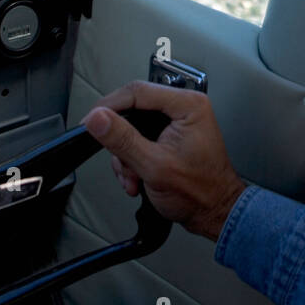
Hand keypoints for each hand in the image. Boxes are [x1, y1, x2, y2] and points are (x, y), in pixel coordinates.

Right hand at [84, 81, 247, 240]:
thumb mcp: (153, 165)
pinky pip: (138, 140)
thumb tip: (97, 118)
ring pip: (131, 128)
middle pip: (132, 110)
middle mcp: (183, 109)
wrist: (213, 213)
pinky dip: (132, 161)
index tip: (90, 122)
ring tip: (133, 178)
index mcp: (187, 105)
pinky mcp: (169, 136)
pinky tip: (137, 178)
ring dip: (126, 157)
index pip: (137, 92)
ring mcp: (176, 123)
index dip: (108, 106)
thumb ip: (123, 140)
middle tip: (119, 161)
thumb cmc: (200, 192)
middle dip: (120, 142)